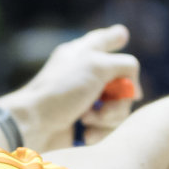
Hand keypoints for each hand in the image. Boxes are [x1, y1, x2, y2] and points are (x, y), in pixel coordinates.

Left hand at [0, 25, 141, 150]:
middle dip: (119, 97)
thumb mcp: (97, 65)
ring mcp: (86, 100)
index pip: (104, 40)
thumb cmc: (61, 91)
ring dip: (108, 117)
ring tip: (87, 120)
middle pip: (122, 83)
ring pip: (119, 108)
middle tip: (104, 102)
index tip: (122, 35)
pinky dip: (100, 132)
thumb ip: (125, 65)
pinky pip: (108, 128)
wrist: (35, 126)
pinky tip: (85, 134)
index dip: (115, 38)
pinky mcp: (86, 124)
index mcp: (84, 53)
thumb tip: (133, 89)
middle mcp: (86, 75)